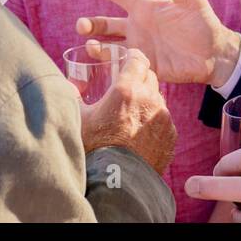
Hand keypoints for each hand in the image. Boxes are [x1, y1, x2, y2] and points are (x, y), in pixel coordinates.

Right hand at [78, 0, 240, 86]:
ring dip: (95, 46)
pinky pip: (120, 67)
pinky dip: (109, 66)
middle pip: (105, 24)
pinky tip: (104, 66)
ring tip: (89, 46)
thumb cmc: (202, 23)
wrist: (213, 54)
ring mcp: (138, 47)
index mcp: (145, 7)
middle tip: (81, 26)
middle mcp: (137, 26)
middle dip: (90, 24)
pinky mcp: (143, 66)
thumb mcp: (192, 1)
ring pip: (108, 46)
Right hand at [78, 48, 176, 175]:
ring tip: (132, 114)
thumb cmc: (95, 148)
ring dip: (147, 100)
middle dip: (139, 77)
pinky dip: (155, 120)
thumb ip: (74, 96)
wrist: (117, 182)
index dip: (132, 58)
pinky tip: (141, 131)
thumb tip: (70, 85)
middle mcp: (149, 99)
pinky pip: (164, 118)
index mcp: (127, 89)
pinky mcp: (171, 134)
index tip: (126, 61)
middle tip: (127, 87)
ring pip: (158, 97)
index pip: (138, 59)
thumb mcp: (80, 119)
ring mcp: (163, 117)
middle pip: (150, 76)